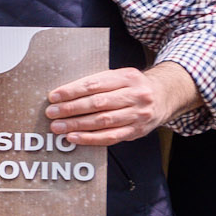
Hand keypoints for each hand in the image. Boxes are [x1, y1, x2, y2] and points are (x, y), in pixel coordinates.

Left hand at [44, 63, 198, 146]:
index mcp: (128, 77)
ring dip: (77, 125)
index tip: (53, 96)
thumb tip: (63, 94)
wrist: (164, 96)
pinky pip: (110, 137)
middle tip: (51, 113)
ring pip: (103, 121)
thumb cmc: (132, 87)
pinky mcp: (137, 131)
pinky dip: (90, 139)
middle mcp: (135, 95)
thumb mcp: (119, 77)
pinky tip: (73, 138)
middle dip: (71, 109)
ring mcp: (138, 114)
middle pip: (98, 103)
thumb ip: (96, 83)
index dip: (72, 91)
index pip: (95, 84)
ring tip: (57, 127)